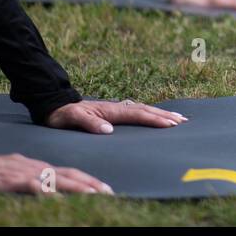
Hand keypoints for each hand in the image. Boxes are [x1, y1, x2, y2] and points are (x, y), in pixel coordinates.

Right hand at [0, 153, 112, 194]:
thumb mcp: (23, 173)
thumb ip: (39, 179)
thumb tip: (55, 190)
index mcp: (43, 168)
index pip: (72, 172)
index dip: (89, 180)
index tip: (105, 188)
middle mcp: (40, 169)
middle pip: (71, 174)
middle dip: (91, 184)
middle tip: (109, 192)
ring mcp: (28, 174)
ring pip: (56, 179)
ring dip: (76, 187)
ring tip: (93, 194)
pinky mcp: (13, 180)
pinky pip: (32, 185)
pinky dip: (45, 190)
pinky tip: (56, 196)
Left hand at [46, 99, 187, 133]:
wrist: (53, 104)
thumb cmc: (61, 115)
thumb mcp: (71, 119)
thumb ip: (89, 124)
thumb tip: (109, 130)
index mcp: (110, 110)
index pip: (137, 115)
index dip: (154, 119)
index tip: (171, 124)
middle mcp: (116, 107)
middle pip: (145, 110)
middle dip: (164, 115)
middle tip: (182, 121)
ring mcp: (115, 108)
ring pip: (142, 109)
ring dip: (160, 113)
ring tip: (176, 117)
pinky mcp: (112, 111)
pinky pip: (136, 111)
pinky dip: (149, 113)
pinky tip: (154, 115)